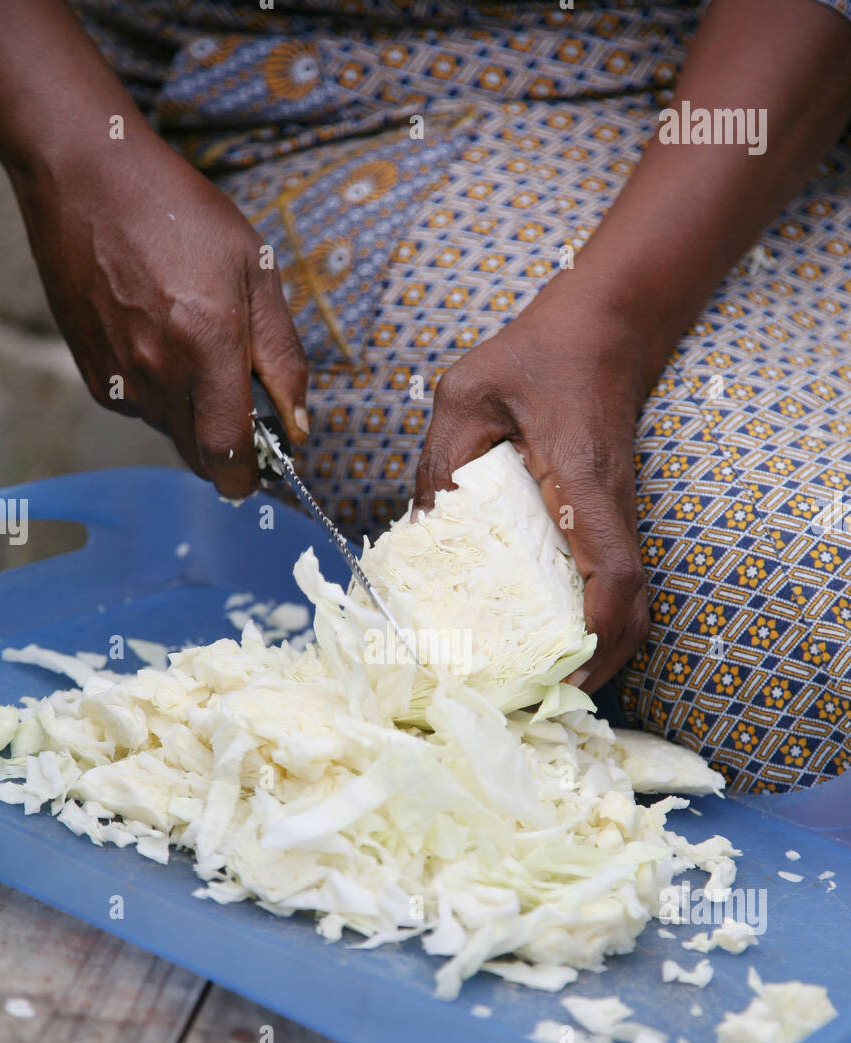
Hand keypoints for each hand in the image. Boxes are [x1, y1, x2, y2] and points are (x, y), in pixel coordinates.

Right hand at [12, 126, 306, 497]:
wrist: (88, 178)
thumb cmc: (179, 214)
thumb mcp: (256, 272)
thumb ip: (282, 357)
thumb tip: (299, 424)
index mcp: (206, 344)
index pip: (228, 451)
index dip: (249, 475)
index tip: (266, 471)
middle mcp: (158, 371)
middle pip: (200, 455)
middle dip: (229, 450)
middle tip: (246, 410)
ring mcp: (120, 376)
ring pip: (171, 432)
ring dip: (195, 416)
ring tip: (198, 349)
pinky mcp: (95, 374)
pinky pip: (141, 410)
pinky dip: (162, 395)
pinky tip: (162, 341)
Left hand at [413, 279, 649, 691]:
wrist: (605, 326)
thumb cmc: (536, 354)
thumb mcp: (464, 396)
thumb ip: (439, 463)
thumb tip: (419, 537)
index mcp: (580, 481)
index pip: (614, 571)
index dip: (599, 631)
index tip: (568, 674)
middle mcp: (611, 508)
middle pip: (634, 608)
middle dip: (602, 666)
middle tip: (548, 704)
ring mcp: (618, 515)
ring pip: (631, 602)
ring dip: (601, 652)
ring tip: (550, 688)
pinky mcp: (610, 517)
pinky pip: (613, 582)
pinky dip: (594, 622)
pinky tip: (553, 642)